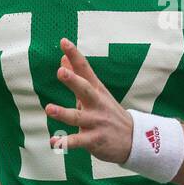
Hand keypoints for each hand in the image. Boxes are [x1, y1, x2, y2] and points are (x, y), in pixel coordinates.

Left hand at [43, 38, 132, 162]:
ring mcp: (96, 122)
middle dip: (73, 81)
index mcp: (96, 90)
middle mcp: (97, 104)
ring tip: (49, 109)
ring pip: (78, 116)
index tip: (64, 42)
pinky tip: (53, 142)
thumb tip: (62, 59)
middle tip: (61, 72)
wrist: (134, 139)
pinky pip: (78, 141)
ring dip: (63, 113)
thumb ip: (78, 77)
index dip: (74, 55)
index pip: (85, 70)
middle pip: (85, 90)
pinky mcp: (94, 140)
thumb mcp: (96, 93)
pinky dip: (65, 142)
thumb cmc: (109, 113)